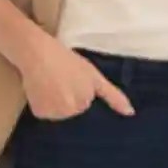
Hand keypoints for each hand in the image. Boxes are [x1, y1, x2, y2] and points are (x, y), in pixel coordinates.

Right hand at [10, 32, 135, 119]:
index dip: (80, 93)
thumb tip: (131, 113)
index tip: (73, 81)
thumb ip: (113, 96)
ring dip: (55, 103)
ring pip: (59, 114)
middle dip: (69, 99)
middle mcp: (72, 112)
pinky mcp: (40, 113)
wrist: (37, 53)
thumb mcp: (94, 76)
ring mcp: (55, 114)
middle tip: (61, 81)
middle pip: (72, 112)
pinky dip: (42, 104)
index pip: (85, 106)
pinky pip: (44, 113)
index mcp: (86, 102)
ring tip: (50, 84)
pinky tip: (40, 89)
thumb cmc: (67, 60)